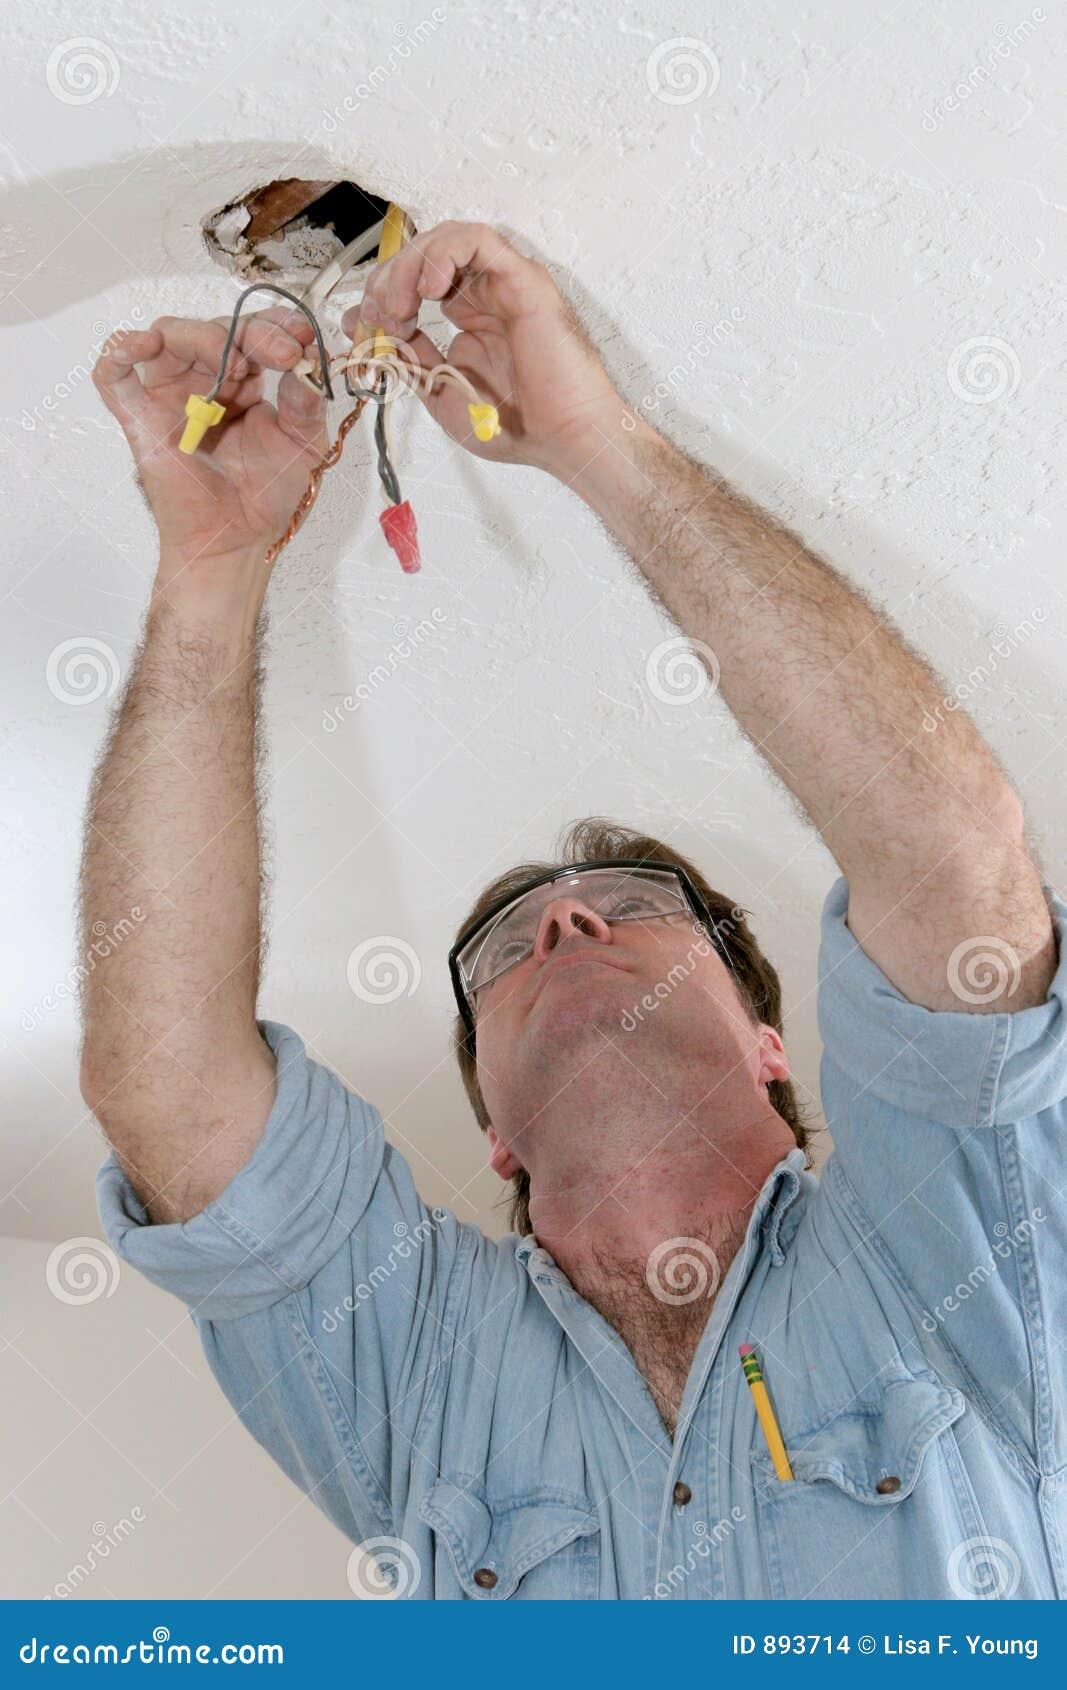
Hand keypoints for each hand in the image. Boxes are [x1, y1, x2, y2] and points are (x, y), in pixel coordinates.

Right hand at [93, 310, 328, 568]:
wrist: (239, 541)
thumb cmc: (268, 496)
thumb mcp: (303, 443)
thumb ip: (306, 402)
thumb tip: (309, 363)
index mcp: (242, 381)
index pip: (252, 333)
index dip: (275, 326)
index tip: (303, 335)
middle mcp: (204, 380)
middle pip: (215, 328)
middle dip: (251, 332)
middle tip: (283, 353)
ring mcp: (170, 397)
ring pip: (168, 337)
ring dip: (202, 336)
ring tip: (234, 360)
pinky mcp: (140, 420)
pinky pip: (114, 376)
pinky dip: (120, 350)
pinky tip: (143, 343)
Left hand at [342, 221, 622, 478]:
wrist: (562, 438)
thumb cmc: (514, 425)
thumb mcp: (440, 390)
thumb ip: (406, 356)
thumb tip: (364, 323)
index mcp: (470, 315)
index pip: (416, 280)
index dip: (383, 293)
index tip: (367, 326)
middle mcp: (486, 293)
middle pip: (426, 254)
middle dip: (390, 277)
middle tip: (380, 313)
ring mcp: (505, 283)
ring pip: (447, 238)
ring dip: (411, 263)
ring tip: (400, 302)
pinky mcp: (522, 278)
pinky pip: (476, 240)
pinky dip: (443, 253)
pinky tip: (429, 287)